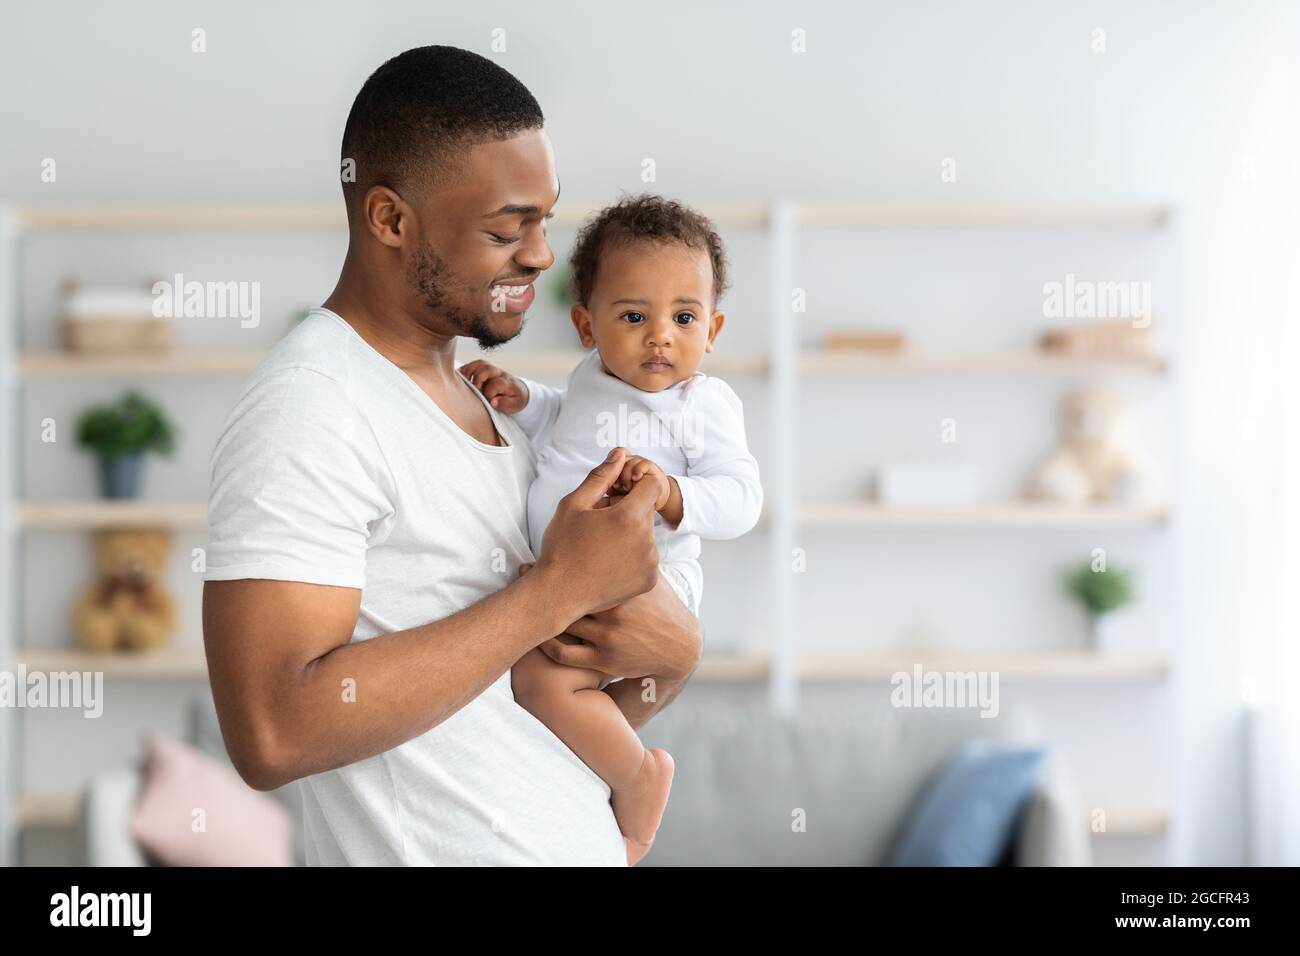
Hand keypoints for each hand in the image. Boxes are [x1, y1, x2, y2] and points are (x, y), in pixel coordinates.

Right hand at [458, 359, 528, 413]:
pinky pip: (474, 364)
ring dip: (469, 372)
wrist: (517, 391)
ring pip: (479, 364)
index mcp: (507, 382)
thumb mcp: (515, 405)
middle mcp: (499, 373)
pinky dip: (465, 370)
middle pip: (487, 368)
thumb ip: (505, 404)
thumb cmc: (514, 399)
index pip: (496, 383)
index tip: (489, 400)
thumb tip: (493, 402)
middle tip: (474, 389)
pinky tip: (459, 378)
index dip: (490, 392)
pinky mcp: (484, 368)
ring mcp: (491, 369)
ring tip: (463, 382)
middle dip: (478, 378)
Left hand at [520, 563, 701, 682]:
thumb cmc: (659, 606)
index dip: (562, 560)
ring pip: (563, 623)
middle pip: (571, 593)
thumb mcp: (648, 578)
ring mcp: (608, 638)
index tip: (542, 553)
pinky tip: (538, 630)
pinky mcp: (602, 661)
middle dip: (545, 582)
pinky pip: (563, 653)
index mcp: (626, 588)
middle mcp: (616, 612)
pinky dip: (546, 642)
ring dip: (542, 609)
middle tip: (522, 570)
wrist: (678, 647)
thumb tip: (618, 521)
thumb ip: (631, 555)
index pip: (588, 568)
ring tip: (526, 596)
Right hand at [533, 447, 661, 617]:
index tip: (617, 491)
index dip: (636, 482)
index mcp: (630, 517)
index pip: (652, 484)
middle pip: (647, 509)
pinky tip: (608, 561)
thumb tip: (620, 454)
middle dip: (628, 508)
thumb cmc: (562, 548)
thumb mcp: (574, 504)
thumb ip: (601, 476)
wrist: (558, 593)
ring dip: (630, 532)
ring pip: (646, 533)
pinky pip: (646, 557)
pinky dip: (632, 554)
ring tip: (601, 543)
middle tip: (600, 520)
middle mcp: (647, 540)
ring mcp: (650, 563)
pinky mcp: (649, 580)